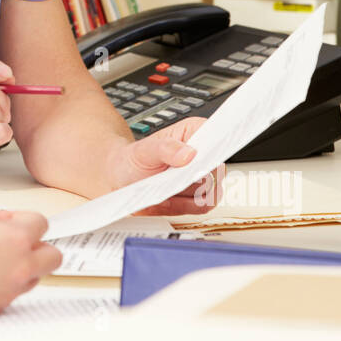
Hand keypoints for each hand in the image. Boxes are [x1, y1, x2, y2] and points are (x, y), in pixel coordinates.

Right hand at [0, 208, 61, 321]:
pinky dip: (5, 284)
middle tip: (15, 242)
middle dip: (37, 246)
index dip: (22, 218)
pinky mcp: (0, 306)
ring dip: (23, 266)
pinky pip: (13, 292)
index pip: (41, 223)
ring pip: (35, 276)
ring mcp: (12, 289)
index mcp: (16, 239)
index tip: (5, 220)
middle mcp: (21, 266)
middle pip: (52, 255)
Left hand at [104, 117, 226, 216]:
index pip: (218, 136)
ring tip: (164, 186)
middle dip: (195, 177)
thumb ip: (165, 148)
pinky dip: (182, 205)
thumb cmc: (135, 159)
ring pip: (210, 191)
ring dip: (185, 193)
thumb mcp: (144, 150)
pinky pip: (201, 207)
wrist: (122, 179)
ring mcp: (203, 178)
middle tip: (175, 178)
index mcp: (194, 133)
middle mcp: (203, 156)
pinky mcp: (198, 198)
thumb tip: (189, 153)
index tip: (206, 158)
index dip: (217, 147)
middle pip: (217, 169)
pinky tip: (166, 198)